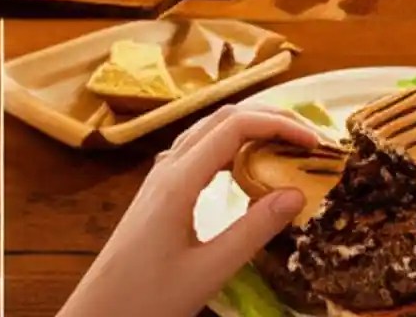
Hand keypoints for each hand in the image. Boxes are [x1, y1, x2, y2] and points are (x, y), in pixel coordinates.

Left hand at [58, 106, 318, 316]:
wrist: (100, 312)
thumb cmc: (148, 297)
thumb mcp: (210, 270)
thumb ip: (254, 231)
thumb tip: (298, 193)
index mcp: (177, 180)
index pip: (234, 126)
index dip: (278, 124)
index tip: (315, 143)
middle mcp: (166, 168)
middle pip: (221, 118)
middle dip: (269, 118)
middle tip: (311, 139)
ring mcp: (159, 177)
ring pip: (208, 132)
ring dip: (250, 129)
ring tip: (288, 146)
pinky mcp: (159, 191)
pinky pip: (198, 152)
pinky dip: (230, 147)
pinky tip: (249, 167)